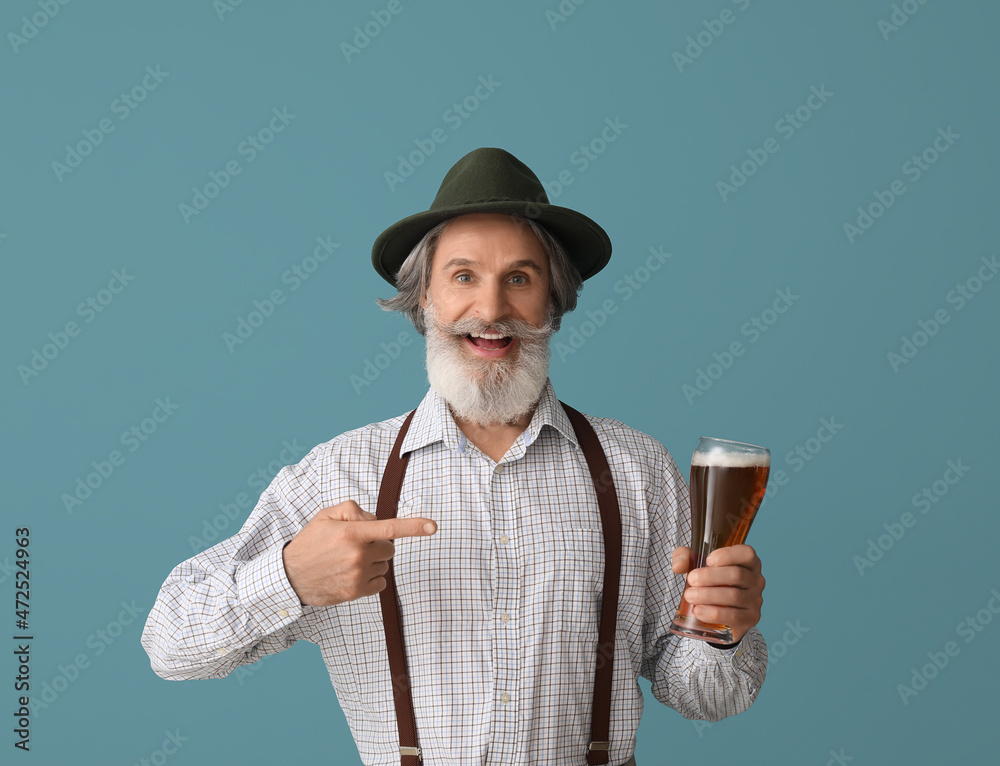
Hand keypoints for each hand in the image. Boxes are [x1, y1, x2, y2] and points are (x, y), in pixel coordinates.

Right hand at [282, 500, 436, 606]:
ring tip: (349, 560)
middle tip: (357, 545)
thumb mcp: (326, 516)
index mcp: (351, 533)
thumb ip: (353, 510)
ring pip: (385, 565)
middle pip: (390, 548)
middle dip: (379, 544)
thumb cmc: (310, 543)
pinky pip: (381, 583)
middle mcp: (357, 555)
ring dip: (374, 561)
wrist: (290, 576)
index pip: (389, 528)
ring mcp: (358, 576)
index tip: (433, 527)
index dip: (414, 526)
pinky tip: (353, 574)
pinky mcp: (356, 592)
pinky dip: (372, 578)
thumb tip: (374, 519)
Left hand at [671, 544, 764, 642]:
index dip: (728, 555)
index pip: (746, 553)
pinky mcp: (750, 618)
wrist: (718, 612)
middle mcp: (756, 580)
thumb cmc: (710, 581)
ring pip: (734, 596)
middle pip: (737, 575)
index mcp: (748, 562)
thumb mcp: (696, 564)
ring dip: (709, 596)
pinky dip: (714, 613)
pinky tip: (699, 611)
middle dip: (710, 577)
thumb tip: (678, 566)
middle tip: (691, 580)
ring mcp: (755, 600)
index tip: (708, 560)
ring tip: (689, 596)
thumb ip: (685, 557)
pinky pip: (734, 616)